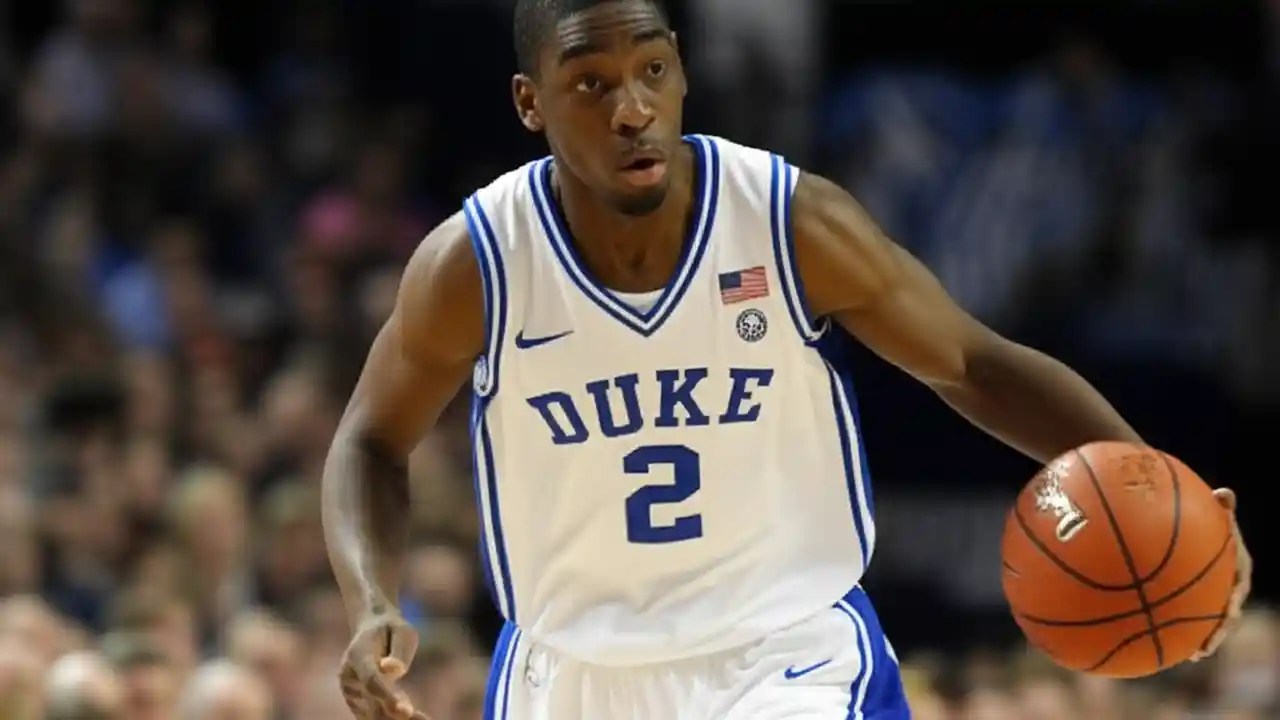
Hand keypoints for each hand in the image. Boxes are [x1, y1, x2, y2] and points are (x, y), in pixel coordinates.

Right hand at [339, 608, 429, 718]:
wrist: (371, 631)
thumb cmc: (392, 629)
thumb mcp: (402, 630)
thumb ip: (399, 650)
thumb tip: (394, 670)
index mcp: (358, 654)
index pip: (371, 680)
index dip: (388, 696)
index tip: (407, 711)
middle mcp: (349, 677)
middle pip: (372, 703)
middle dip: (396, 715)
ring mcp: (351, 692)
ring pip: (374, 714)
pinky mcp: (357, 703)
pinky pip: (375, 716)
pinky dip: (395, 719)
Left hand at [1191, 488, 1252, 661]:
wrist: (1186, 523)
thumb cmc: (1200, 514)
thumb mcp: (1211, 510)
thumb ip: (1219, 508)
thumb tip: (1226, 494)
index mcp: (1237, 566)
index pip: (1239, 586)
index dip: (1234, 602)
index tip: (1228, 613)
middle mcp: (1227, 585)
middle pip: (1226, 613)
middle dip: (1218, 632)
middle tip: (1206, 647)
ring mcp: (1210, 594)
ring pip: (1208, 620)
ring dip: (1200, 639)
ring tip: (1189, 656)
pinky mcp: (1193, 598)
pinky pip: (1186, 615)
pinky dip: (1177, 629)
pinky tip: (1156, 640)